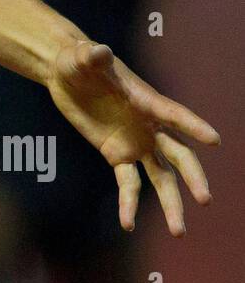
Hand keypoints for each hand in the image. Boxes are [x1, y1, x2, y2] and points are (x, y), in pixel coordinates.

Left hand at [46, 39, 218, 236]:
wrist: (66, 72)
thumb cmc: (78, 60)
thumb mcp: (81, 57)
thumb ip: (92, 57)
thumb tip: (98, 51)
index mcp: (145, 100)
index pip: (173, 114)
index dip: (193, 126)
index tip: (215, 140)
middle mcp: (148, 125)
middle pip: (178, 154)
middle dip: (192, 176)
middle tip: (205, 198)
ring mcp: (135, 142)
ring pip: (161, 176)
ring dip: (171, 202)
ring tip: (178, 231)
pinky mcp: (116, 154)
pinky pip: (128, 183)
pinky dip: (128, 203)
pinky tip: (127, 225)